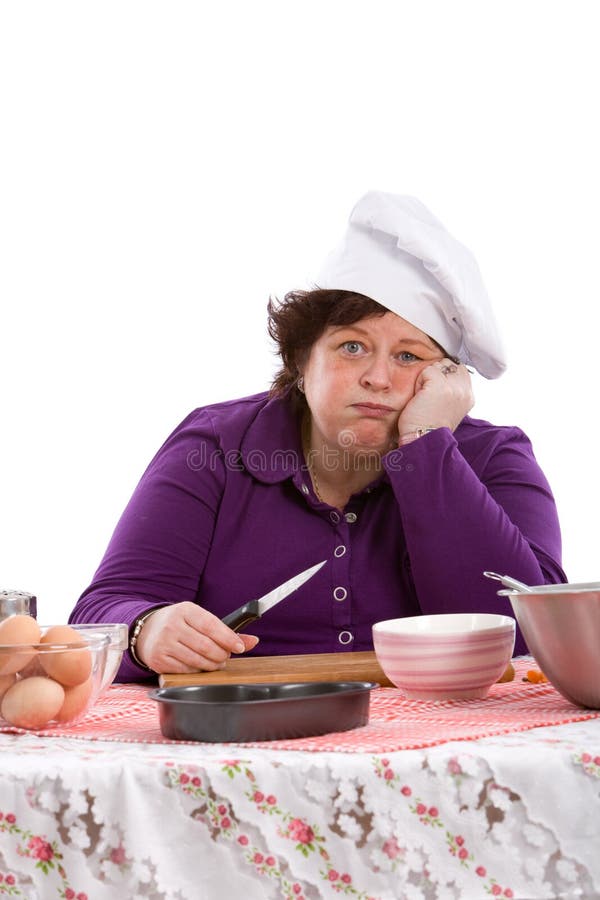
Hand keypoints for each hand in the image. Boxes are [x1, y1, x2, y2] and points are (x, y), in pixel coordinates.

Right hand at [135, 602, 258, 673]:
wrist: (147, 630)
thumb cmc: (179, 624)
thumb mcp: (199, 619)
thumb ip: (225, 631)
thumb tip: (252, 641)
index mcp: (185, 610)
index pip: (211, 625)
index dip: (228, 638)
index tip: (240, 647)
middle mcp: (172, 625)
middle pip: (206, 646)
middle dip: (221, 654)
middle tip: (226, 656)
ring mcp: (163, 643)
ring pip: (197, 660)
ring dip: (212, 665)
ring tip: (216, 662)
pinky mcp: (158, 660)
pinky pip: (186, 670)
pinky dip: (198, 671)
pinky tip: (200, 666)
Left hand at [397, 359, 473, 442]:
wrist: (423, 439)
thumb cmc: (430, 427)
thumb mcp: (451, 409)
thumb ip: (454, 391)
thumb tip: (445, 375)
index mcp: (469, 397)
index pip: (460, 370)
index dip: (445, 375)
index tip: (436, 390)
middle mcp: (464, 391)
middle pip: (449, 364)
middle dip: (437, 374)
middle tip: (429, 395)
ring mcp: (453, 387)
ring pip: (437, 366)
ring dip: (427, 377)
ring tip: (424, 396)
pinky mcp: (439, 385)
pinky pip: (426, 371)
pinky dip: (419, 381)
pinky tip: (419, 396)